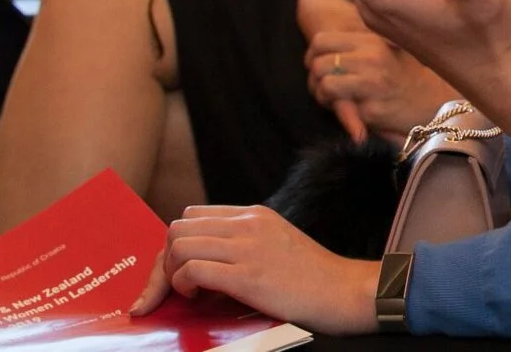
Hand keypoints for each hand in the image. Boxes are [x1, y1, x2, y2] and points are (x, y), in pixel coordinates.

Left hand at [129, 205, 379, 334]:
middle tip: (176, 285)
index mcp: (254, 214)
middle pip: (179, 227)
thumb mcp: (277, 243)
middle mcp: (248, 224)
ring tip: (189, 291)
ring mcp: (247, 248)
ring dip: (172, 273)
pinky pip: (192, 269)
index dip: (177, 244)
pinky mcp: (247, 276)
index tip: (177, 270)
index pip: (193, 215)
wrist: (343, 291)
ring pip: (179, 244)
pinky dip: (183, 284)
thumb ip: (244, 241)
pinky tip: (197, 295)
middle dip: (166, 259)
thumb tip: (206, 258)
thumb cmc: (312, 277)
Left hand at [306, 28, 459, 143]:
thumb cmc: (407, 76)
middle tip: (322, 87)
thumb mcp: (387, 48)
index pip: (321, 41)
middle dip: (314, 79)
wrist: (435, 104)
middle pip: (319, 64)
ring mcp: (371, 84)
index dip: (312, 55)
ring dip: (323, 96)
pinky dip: (340, 112)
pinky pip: (341, 109)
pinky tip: (350, 112)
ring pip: (325, 85)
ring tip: (334, 100)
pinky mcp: (371, 109)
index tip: (315, 65)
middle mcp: (370, 59)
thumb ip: (359, 43)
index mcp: (371, 41)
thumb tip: (320, 45)